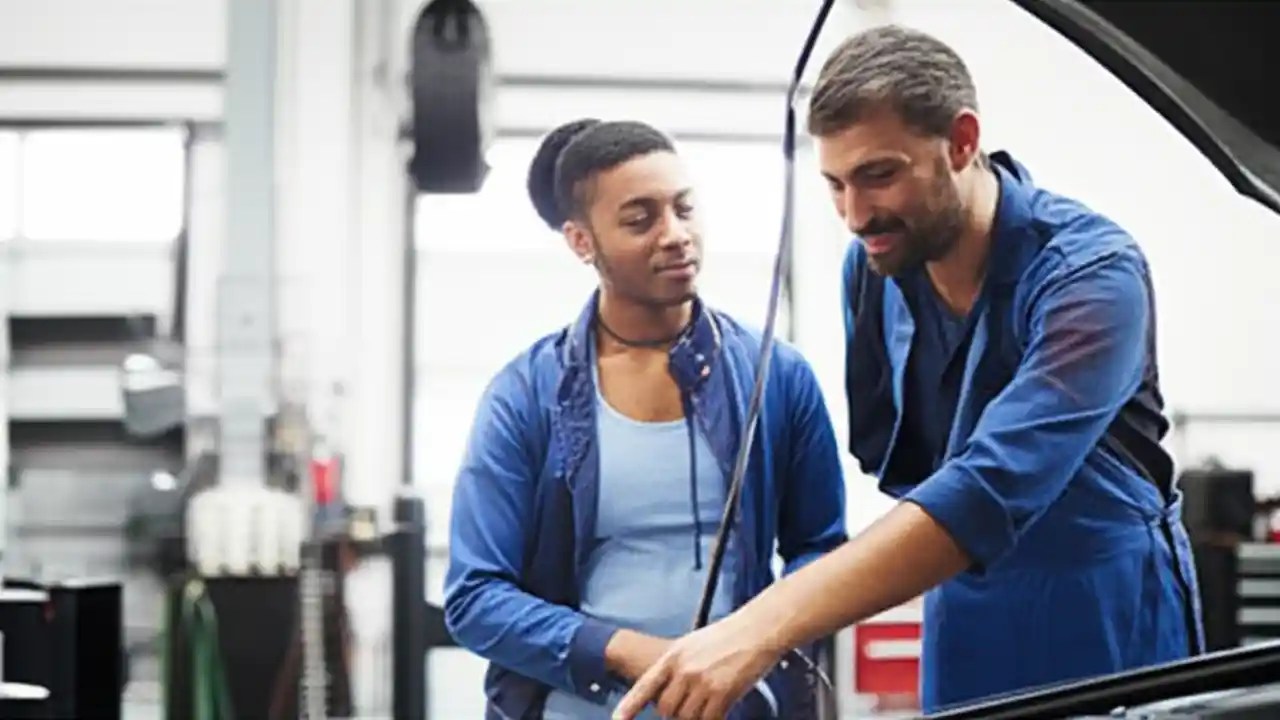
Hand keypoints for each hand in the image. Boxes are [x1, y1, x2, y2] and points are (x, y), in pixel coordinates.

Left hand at [611, 615, 783, 719]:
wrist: (758, 629)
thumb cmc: (729, 635)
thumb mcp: (693, 645)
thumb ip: (678, 667)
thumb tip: (668, 690)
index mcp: (673, 656)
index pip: (644, 686)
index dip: (628, 707)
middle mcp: (684, 670)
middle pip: (667, 709)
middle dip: (676, 713)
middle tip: (692, 704)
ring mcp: (702, 682)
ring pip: (687, 718)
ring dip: (696, 717)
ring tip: (709, 703)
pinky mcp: (722, 693)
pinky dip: (711, 719)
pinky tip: (720, 711)